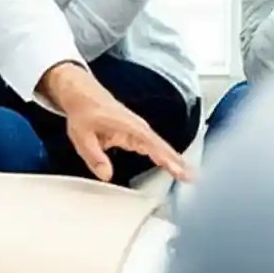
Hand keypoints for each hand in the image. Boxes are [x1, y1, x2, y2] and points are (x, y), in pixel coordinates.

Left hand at [42, 63, 191, 182]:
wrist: (80, 93)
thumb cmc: (83, 110)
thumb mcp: (82, 136)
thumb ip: (94, 157)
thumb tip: (106, 175)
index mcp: (129, 126)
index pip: (153, 145)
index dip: (168, 159)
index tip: (180, 171)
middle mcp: (138, 128)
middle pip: (162, 147)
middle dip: (178, 162)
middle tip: (193, 178)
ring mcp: (138, 131)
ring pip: (160, 148)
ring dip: (174, 161)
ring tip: (189, 177)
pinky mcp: (135, 135)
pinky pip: (154, 148)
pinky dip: (164, 158)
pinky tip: (173, 168)